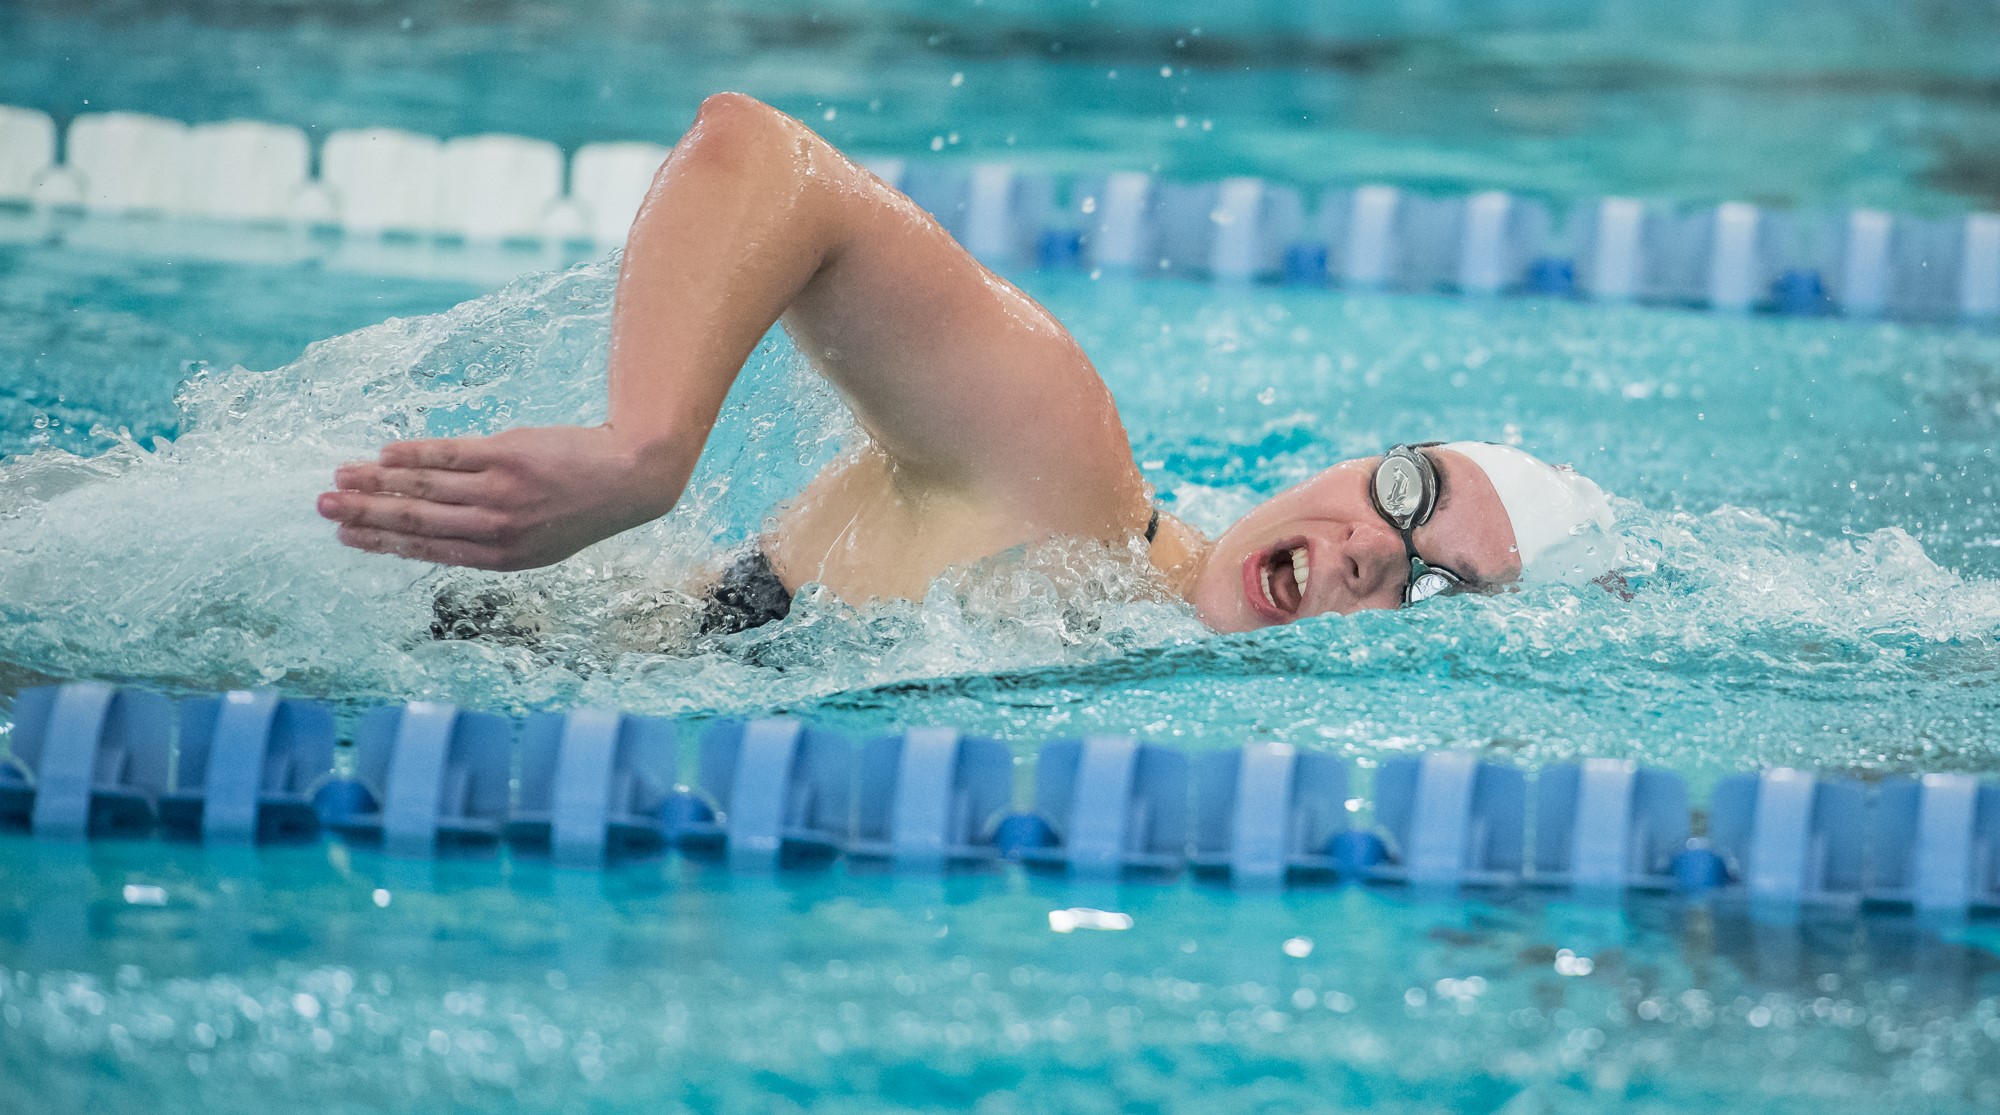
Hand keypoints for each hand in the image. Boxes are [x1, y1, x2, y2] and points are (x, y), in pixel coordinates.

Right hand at [317, 425, 691, 570]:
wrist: (629, 476)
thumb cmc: (578, 509)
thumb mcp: (536, 543)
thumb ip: (487, 540)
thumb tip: (433, 533)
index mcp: (501, 557)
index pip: (427, 550)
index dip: (381, 544)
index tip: (345, 538)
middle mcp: (495, 528)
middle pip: (415, 522)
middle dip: (364, 515)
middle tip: (322, 508)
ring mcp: (499, 492)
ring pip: (424, 489)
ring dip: (376, 483)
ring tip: (341, 477)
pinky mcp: (505, 455)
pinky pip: (448, 456)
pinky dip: (413, 456)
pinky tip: (385, 454)